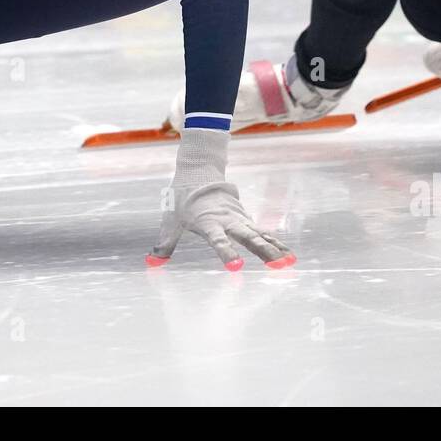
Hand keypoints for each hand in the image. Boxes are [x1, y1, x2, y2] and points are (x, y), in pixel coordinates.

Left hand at [146, 128, 294, 269]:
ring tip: (289, 262)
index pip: (219, 241)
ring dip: (274, 248)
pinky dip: (275, 242)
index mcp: (208, 222)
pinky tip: (287, 254)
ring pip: (259, 234)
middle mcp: (227, 220)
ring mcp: (239, 218)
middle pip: (247, 237)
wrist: (198, 173)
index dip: (227, 253)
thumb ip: (164, 244)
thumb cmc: (182, 200)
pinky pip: (263, 232)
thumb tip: (151, 263)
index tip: (236, 268)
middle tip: (278, 265)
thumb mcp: (170, 222)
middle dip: (263, 251)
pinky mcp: (245, 218)